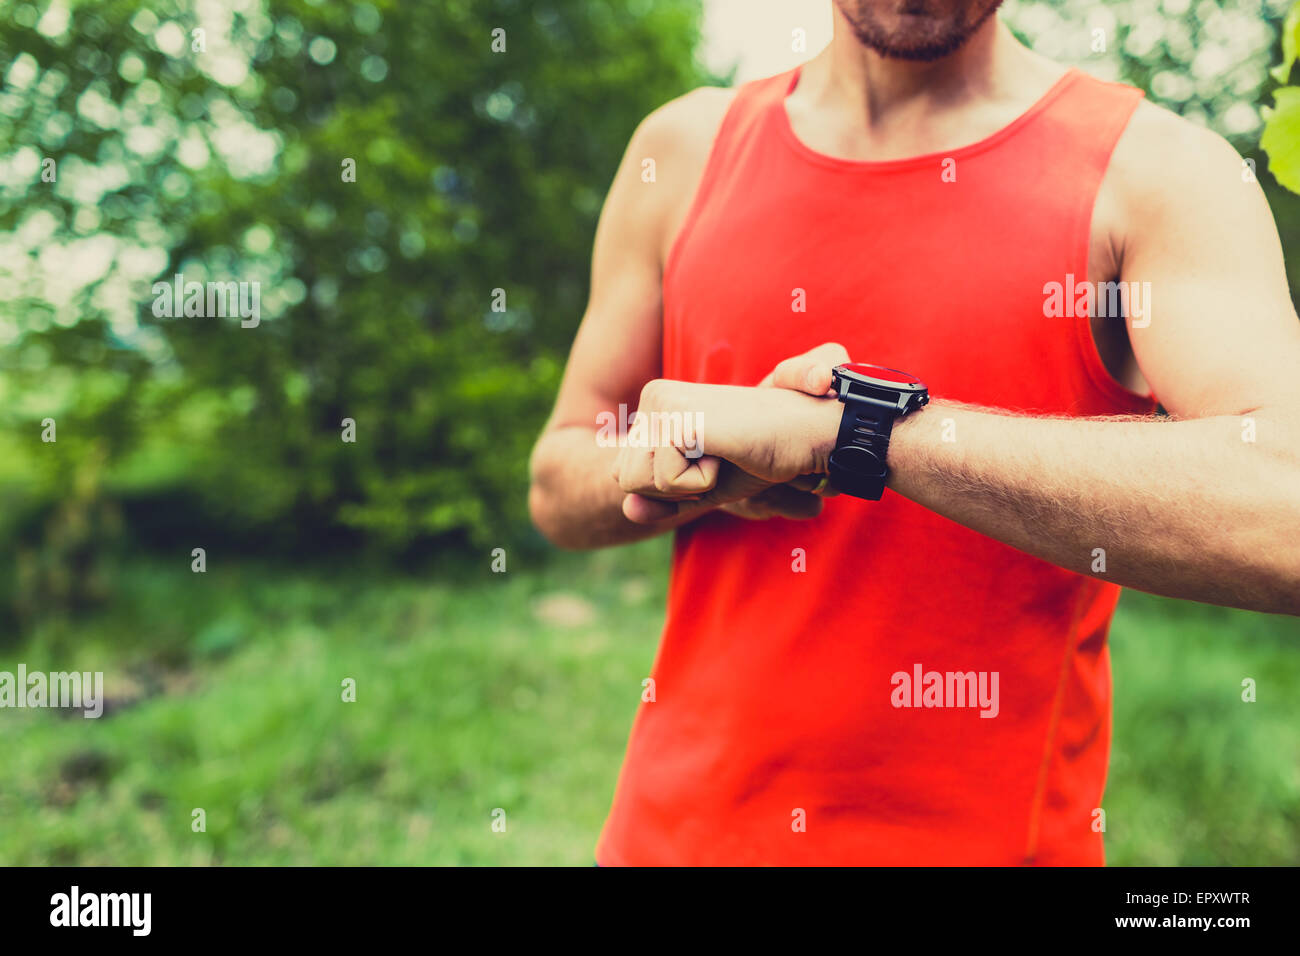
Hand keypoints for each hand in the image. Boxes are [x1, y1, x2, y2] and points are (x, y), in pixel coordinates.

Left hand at [611, 365, 842, 522]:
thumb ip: (662, 500)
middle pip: (624, 478)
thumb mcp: (703, 485)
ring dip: (686, 487)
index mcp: (655, 403)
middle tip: (719, 460)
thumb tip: (627, 511)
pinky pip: (666, 484)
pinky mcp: (679, 421)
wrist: (808, 435)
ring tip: (722, 455)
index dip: (672, 487)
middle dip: (673, 489)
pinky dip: (701, 484)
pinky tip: (728, 453)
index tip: (713, 460)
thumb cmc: (762, 456)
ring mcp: (663, 405)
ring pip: (636, 482)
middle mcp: (653, 397)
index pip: (627, 473)